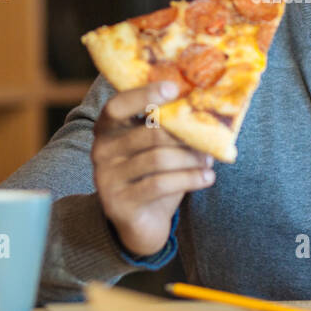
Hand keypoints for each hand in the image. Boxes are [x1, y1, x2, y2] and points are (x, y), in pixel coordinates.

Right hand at [92, 81, 215, 255]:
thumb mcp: (156, 147)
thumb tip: (204, 107)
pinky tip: (208, 178)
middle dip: (184, 136)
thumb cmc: (152, 174)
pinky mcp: (119, 203)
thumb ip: (167, 127)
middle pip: (148, 134)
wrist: (140, 222)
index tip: (174, 88)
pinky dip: (190, 179)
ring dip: (190, 159)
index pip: (118, 105)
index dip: (144, 95)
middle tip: (209, 140)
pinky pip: (160, 185)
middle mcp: (101, 150)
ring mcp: (107, 178)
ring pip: (158, 159)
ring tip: (209, 161)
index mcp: (107, 128)